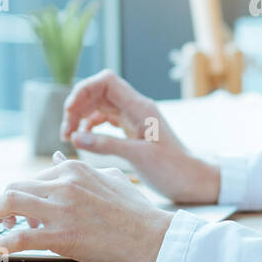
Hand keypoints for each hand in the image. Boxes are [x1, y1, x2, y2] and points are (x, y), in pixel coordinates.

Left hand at [0, 152, 174, 261]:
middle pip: (13, 187)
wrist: (152, 236)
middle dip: (1, 204)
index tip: (24, 212)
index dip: (23, 196)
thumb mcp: (110, 177)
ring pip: (8, 204)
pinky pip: (18, 238)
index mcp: (74, 168)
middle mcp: (64, 184)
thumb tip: (54, 157)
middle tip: (2, 221)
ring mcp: (61, 209)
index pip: (32, 178)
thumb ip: (83, 167)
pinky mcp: (61, 236)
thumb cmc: (136, 210)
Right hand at [59, 69, 220, 203]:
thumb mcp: (139, 157)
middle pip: (99, 92)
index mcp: (140, 108)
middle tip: (66, 132)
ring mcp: (135, 119)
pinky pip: (106, 120)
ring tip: (69, 138)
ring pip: (101, 106)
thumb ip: (106, 145)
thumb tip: (75, 137)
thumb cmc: (173, 169)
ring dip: (82, 117)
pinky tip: (84, 140)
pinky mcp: (133, 131)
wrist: (194, 180)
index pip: (106, 81)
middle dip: (78, 106)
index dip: (84, 90)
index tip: (70, 112)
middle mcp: (137, 108)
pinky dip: (91, 126)